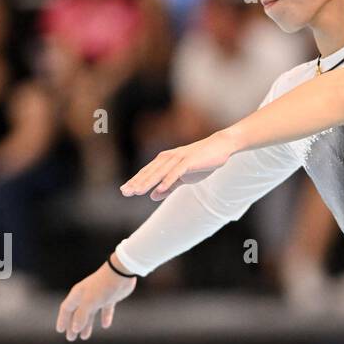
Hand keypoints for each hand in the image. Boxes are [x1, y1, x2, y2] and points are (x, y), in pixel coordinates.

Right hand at [55, 262, 136, 341]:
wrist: (121, 272)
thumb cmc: (102, 286)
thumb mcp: (90, 302)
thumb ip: (81, 315)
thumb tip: (74, 328)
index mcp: (78, 295)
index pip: (66, 309)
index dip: (62, 320)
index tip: (60, 331)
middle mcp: (86, 296)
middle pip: (77, 313)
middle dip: (73, 326)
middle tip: (71, 338)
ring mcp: (98, 297)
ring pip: (90, 314)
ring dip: (87, 325)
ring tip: (85, 337)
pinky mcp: (110, 297)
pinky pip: (105, 310)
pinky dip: (105, 317)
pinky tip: (106, 325)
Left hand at [120, 130, 235, 198]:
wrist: (220, 147)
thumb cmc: (201, 162)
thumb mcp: (183, 177)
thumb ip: (169, 187)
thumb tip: (153, 197)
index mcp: (165, 161)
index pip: (147, 173)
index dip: (135, 182)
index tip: (124, 191)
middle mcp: (168, 158)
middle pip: (150, 172)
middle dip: (137, 183)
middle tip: (125, 192)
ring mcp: (178, 159)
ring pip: (159, 172)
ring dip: (148, 182)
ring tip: (137, 192)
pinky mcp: (189, 161)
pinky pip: (176, 172)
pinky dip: (167, 181)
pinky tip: (159, 190)